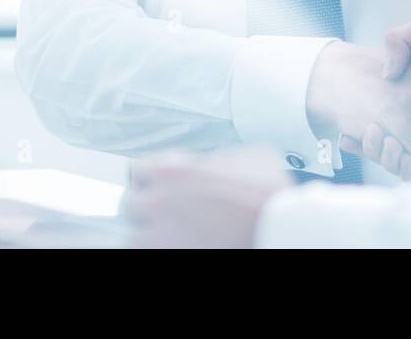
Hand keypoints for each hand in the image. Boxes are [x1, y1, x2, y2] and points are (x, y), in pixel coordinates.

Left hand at [122, 147, 292, 247]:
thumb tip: (215, 164)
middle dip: (148, 210)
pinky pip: (147, 253)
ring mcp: (158, 235)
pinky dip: (163, 249)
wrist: (280, 229)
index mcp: (171, 169)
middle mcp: (157, 200)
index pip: (137, 172)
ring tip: (176, 237)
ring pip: (135, 237)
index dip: (151, 181)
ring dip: (151, 236)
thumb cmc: (268, 192)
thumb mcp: (247, 156)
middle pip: (130, 204)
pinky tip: (183, 246)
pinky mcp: (166, 255)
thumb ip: (218, 158)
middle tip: (171, 216)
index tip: (162, 189)